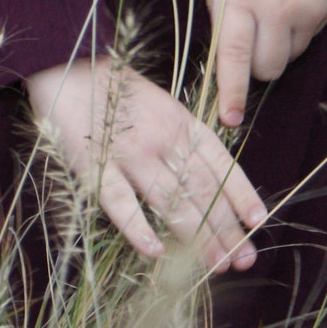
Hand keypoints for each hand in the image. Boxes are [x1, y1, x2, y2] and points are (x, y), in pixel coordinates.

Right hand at [24, 57, 266, 272]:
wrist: (68, 64)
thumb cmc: (116, 91)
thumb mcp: (161, 104)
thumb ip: (182, 138)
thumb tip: (210, 181)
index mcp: (179, 120)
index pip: (219, 161)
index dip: (241, 192)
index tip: (258, 222)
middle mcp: (161, 137)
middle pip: (201, 187)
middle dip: (226, 226)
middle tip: (243, 259)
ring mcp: (129, 152)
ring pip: (171, 199)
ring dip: (197, 235)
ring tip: (216, 264)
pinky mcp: (95, 165)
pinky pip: (120, 201)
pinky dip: (138, 228)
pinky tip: (155, 252)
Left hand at [206, 0, 326, 128]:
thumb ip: (218, 0)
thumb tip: (223, 41)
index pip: (234, 57)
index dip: (231, 93)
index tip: (229, 120)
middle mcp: (273, 9)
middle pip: (265, 69)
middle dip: (255, 66)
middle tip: (250, 37)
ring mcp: (303, 11)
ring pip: (288, 57)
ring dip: (277, 46)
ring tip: (272, 8)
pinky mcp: (324, 9)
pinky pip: (306, 39)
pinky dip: (295, 31)